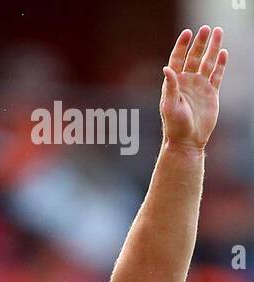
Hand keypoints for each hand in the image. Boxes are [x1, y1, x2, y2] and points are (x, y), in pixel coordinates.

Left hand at [161, 27, 226, 150]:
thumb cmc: (175, 126)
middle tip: (206, 29)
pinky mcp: (211, 94)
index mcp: (175, 83)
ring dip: (213, 48)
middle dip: (200, 43)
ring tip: (218, 32)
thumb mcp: (170, 106)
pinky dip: (221, 64)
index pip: (177, 59)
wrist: (187, 142)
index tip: (187, 32)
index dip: (182, 45)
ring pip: (207, 62)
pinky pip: (217, 75)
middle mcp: (187, 82)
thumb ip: (170, 87)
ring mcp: (200, 87)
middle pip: (194, 57)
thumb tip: (166, 68)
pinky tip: (224, 53)